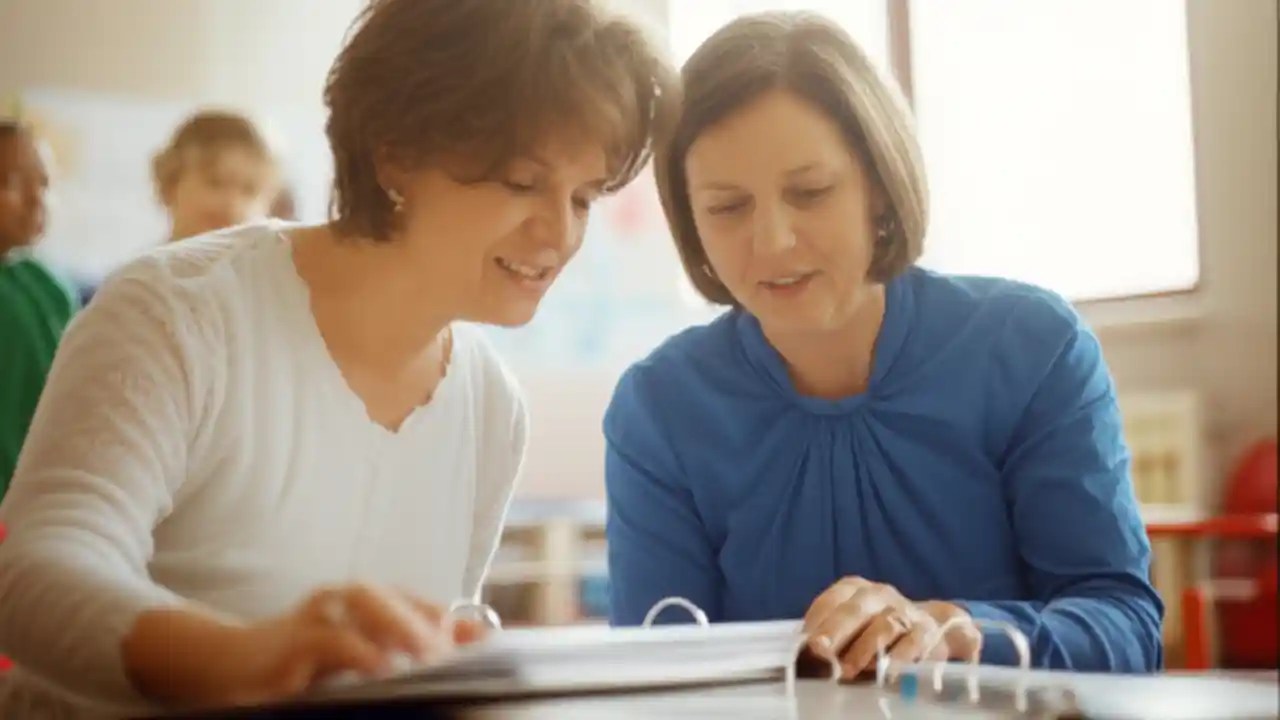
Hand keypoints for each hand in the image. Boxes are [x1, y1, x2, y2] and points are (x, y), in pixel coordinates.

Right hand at [124, 583, 485, 707]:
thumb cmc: (297, 661)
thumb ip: (408, 646)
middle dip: (431, 625)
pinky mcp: (292, 643)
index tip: (490, 644)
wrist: (222, 666)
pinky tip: (383, 667)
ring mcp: (317, 615)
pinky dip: (360, 651)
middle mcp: (343, 599)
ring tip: (433, 653)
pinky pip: (332, 640)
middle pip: (398, 600)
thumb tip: (473, 638)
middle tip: (462, 655)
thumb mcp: (358, 654)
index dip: (455, 622)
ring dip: (403, 627)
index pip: (420, 604)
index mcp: (363, 601)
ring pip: (369, 606)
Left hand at [801, 577, 981, 680]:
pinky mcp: (927, 631)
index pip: (832, 600)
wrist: (929, 630)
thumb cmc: (875, 632)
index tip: (804, 642)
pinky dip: (899, 658)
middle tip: (819, 650)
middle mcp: (879, 594)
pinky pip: (913, 641)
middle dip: (835, 630)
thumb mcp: (851, 630)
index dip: (817, 621)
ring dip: (864, 648)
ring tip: (847, 671)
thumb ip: (828, 639)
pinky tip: (884, 674)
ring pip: (884, 625)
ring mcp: (905, 611)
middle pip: (855, 609)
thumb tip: (803, 658)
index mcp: (854, 590)